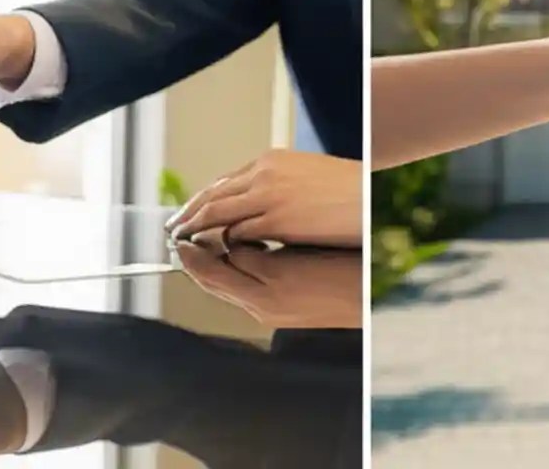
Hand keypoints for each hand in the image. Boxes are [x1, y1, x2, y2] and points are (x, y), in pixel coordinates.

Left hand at [166, 150, 360, 248]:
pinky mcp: (275, 219)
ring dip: (196, 230)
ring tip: (183, 244)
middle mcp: (263, 173)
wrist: (368, 198)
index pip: (225, 181)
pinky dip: (221, 244)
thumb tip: (262, 198)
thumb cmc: (347, 191)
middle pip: (213, 194)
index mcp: (270, 160)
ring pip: (217, 213)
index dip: (203, 199)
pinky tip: (213, 254)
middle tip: (172, 229)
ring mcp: (267, 195)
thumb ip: (279, 184)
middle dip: (188, 213)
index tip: (189, 212)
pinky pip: (237, 232)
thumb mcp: (306, 175)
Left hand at [177, 244, 360, 327]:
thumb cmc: (338, 274)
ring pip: (230, 286)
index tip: (179, 237)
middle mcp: (259, 311)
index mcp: (260, 299)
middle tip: (184, 237)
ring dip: (215, 264)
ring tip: (208, 240)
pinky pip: (247, 288)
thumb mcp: (290, 262)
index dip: (191, 255)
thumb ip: (252, 257)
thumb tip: (224, 247)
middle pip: (215, 285)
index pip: (211, 277)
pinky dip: (236, 270)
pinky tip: (242, 251)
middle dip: (196, 261)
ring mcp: (270, 312)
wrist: (369, 298)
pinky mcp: (281, 310)